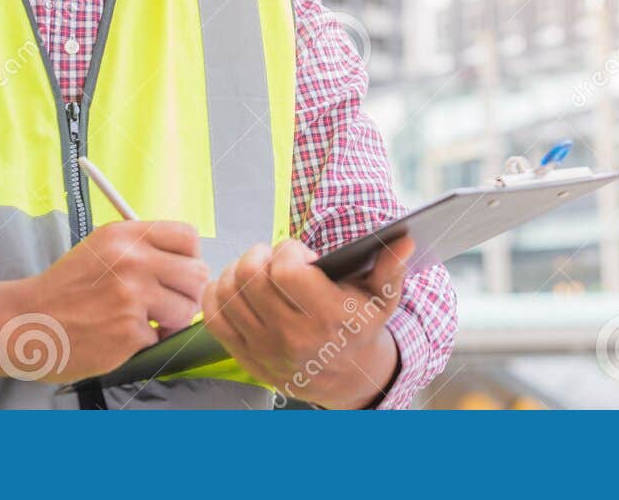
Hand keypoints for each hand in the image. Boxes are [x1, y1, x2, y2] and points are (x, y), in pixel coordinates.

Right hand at [0, 219, 209, 382]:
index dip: (191, 257)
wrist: (22, 322)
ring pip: (187, 309)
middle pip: (197, 273)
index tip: (179, 272)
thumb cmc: (64, 289)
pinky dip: (145, 342)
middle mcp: (132, 260)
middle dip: (187, 293)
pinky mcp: (128, 332)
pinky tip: (119, 336)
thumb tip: (187, 263)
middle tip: (167, 303)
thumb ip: (142, 249)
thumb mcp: (100, 249)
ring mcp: (131, 297)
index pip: (188, 236)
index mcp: (125, 235)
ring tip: (145, 321)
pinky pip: (160, 338)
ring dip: (172, 321)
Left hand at [200, 235, 414, 408]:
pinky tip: (238, 288)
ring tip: (258, 272)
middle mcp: (292, 336)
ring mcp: (264, 348)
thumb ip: (391, 268)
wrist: (347, 379)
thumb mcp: (383, 299)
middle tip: (275, 259)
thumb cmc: (361, 329)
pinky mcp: (245, 356)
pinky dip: (217, 293)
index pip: (286, 269)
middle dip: (261, 254)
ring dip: (238, 270)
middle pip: (250, 275)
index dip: (289, 249)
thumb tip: (405, 239)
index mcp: (327, 317)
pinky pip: (213, 316)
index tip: (300, 254)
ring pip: (228, 291)